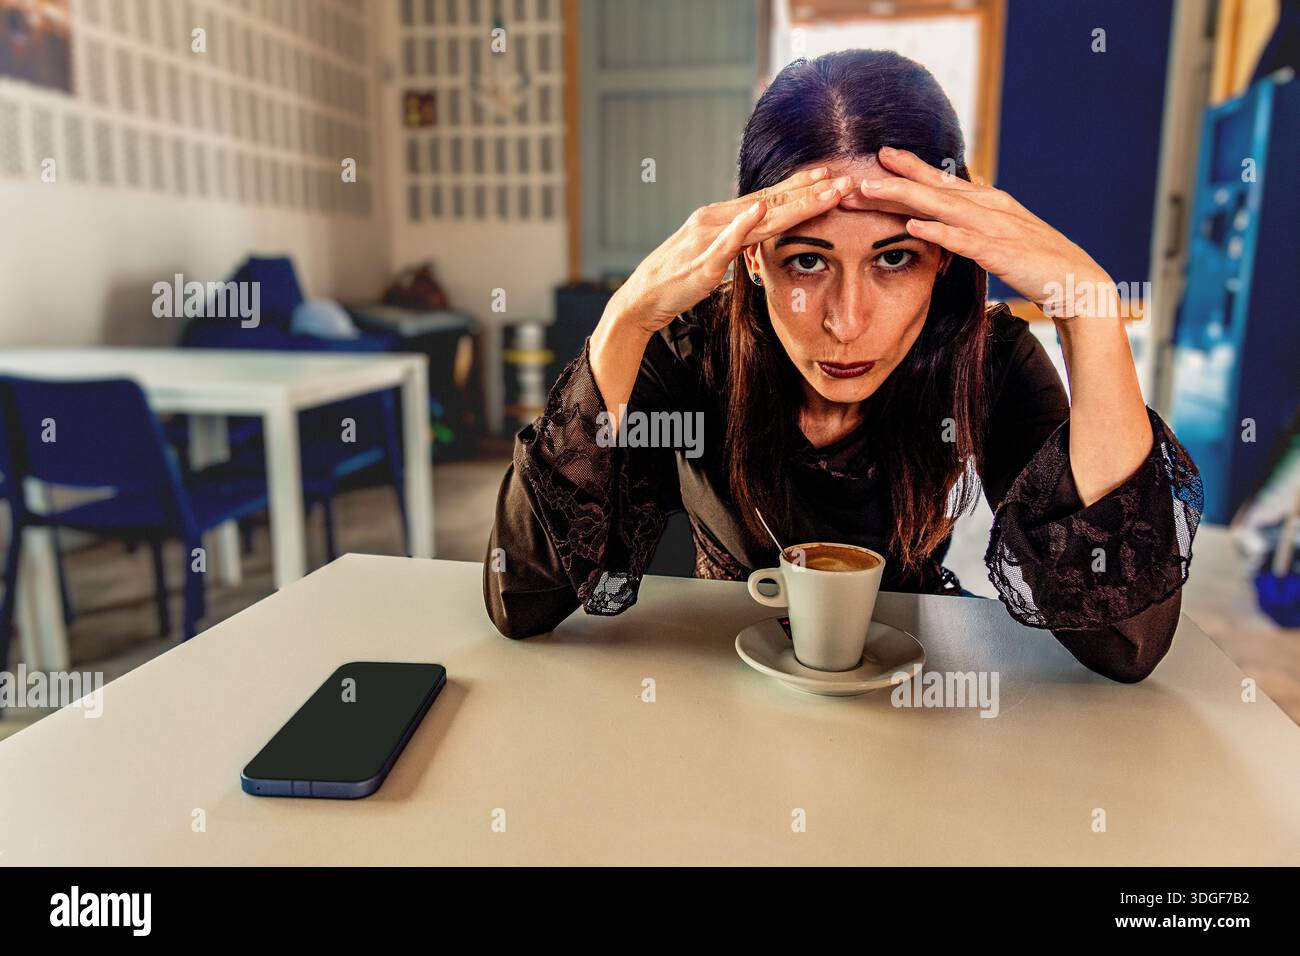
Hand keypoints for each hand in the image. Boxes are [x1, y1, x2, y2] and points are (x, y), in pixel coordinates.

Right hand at [610, 166, 854, 334]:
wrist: (644, 298)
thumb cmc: (679, 278)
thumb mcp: (715, 255)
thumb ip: (737, 240)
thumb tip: (760, 231)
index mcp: (721, 217)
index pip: (768, 198)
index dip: (800, 186)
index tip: (829, 175)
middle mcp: (715, 219)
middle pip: (771, 201)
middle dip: (811, 190)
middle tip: (844, 179)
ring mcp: (708, 238)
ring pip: (759, 216)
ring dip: (795, 203)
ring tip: (825, 191)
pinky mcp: (702, 262)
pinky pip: (725, 241)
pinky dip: (742, 225)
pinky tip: (759, 211)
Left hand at [846, 146, 1115, 319]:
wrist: (1079, 283)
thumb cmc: (1037, 264)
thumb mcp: (1000, 236)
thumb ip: (973, 224)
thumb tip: (945, 217)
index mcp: (989, 202)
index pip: (942, 181)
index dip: (910, 168)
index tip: (879, 157)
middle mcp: (990, 206)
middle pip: (933, 188)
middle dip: (892, 181)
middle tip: (855, 173)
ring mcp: (996, 228)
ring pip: (941, 206)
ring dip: (904, 197)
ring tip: (870, 191)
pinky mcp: (1002, 253)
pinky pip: (965, 241)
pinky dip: (939, 233)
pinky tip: (914, 228)